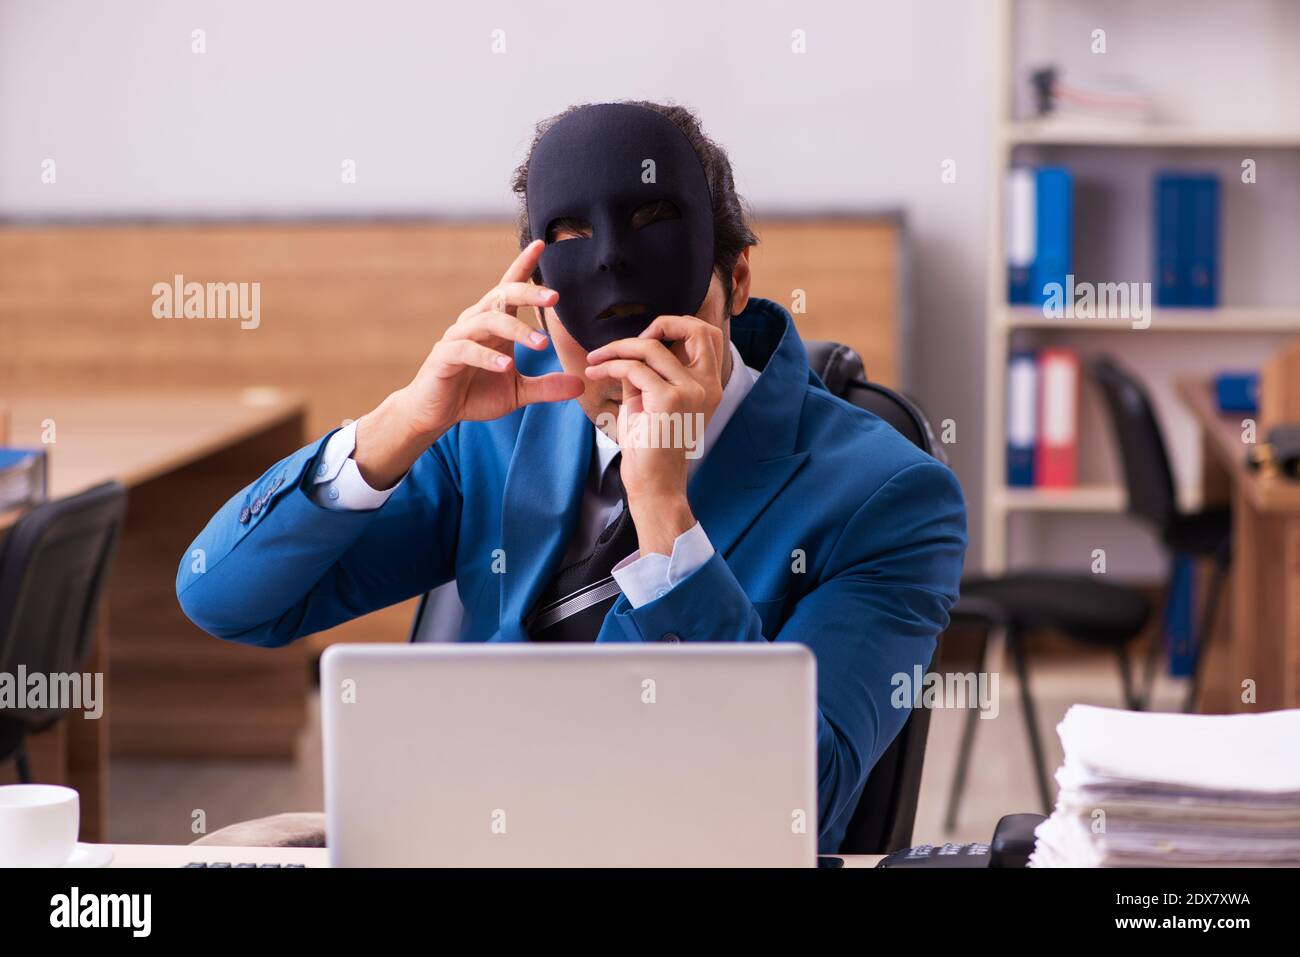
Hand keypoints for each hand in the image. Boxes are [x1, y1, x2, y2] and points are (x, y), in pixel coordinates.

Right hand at [354, 240, 583, 488]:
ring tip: (541, 344)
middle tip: (555, 297)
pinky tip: (507, 365)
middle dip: (528, 293)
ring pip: (487, 321)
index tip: (542, 245)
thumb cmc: (474, 394)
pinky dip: (487, 356)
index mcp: (494, 324)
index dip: (523, 265)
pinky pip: (466, 349)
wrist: (436, 413)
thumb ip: (546, 387)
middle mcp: (475, 323)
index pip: (508, 288)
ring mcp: (458, 338)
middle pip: (501, 296)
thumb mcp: (517, 393)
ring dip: (516, 330)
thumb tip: (581, 386)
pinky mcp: (444, 357)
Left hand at [585, 315, 725, 553]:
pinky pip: (634, 369)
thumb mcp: (649, 400)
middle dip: (660, 323)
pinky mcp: (669, 399)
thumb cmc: (650, 446)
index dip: (677, 325)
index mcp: (709, 385)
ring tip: (596, 360)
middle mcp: (707, 385)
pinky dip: (609, 366)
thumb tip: (628, 346)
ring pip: (651, 348)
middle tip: (627, 340)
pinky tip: (594, 373)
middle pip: (694, 329)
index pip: (706, 335)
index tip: (645, 337)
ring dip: (617, 349)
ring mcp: (691, 391)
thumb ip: (646, 372)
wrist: (653, 484)